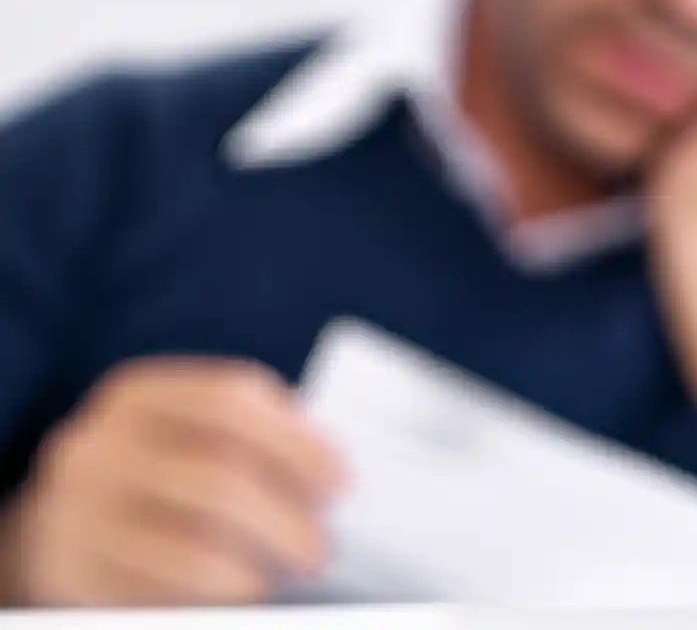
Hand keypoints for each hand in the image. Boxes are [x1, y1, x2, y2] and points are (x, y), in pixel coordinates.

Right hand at [0, 358, 343, 606]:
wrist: (64, 529)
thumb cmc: (161, 479)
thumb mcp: (193, 438)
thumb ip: (255, 440)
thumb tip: (335, 477)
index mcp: (139, 394)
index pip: (231, 400)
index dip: (297, 442)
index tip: (340, 483)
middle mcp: (98, 444)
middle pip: (219, 477)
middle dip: (288, 519)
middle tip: (322, 547)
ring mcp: (73, 509)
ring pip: (195, 543)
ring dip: (261, 563)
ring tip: (291, 570)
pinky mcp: (69, 570)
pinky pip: (163, 589)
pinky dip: (220, 593)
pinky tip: (247, 590)